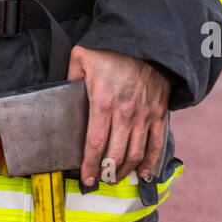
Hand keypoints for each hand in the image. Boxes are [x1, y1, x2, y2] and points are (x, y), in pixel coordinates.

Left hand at [68, 45, 170, 188]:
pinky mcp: (158, 113)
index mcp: (103, 102)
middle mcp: (125, 113)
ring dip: (124, 171)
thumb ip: (70, 77)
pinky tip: (142, 173)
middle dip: (106, 173)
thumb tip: (62, 94)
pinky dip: (149, 162)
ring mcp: (144, 115)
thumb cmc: (112, 49)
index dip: (89, 165)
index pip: (95, 144)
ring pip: (135, 154)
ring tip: (115, 178)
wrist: (146, 40)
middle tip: (99, 180)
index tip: (85, 178)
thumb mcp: (82, 57)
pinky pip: (156, 144)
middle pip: (115, 155)